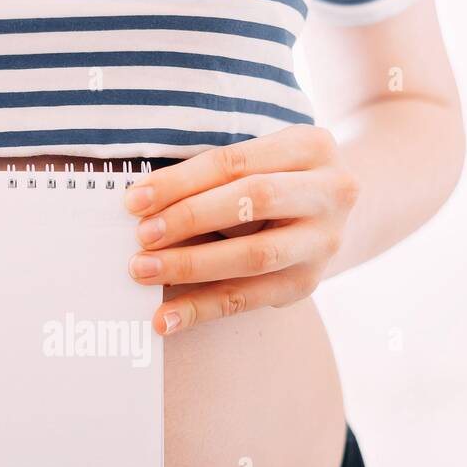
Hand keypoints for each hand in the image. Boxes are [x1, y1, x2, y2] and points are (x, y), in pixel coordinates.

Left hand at [123, 124, 359, 334]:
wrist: (329, 213)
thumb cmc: (275, 180)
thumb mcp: (259, 161)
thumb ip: (214, 178)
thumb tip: (142, 205)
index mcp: (311, 147)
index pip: (236, 161)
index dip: (183, 181)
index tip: (136, 200)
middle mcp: (330, 192)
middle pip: (253, 200)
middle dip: (190, 218)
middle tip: (142, 235)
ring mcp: (324, 242)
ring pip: (255, 255)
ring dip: (191, 265)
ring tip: (144, 271)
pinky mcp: (307, 284)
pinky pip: (248, 299)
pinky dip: (201, 309)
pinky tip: (165, 319)